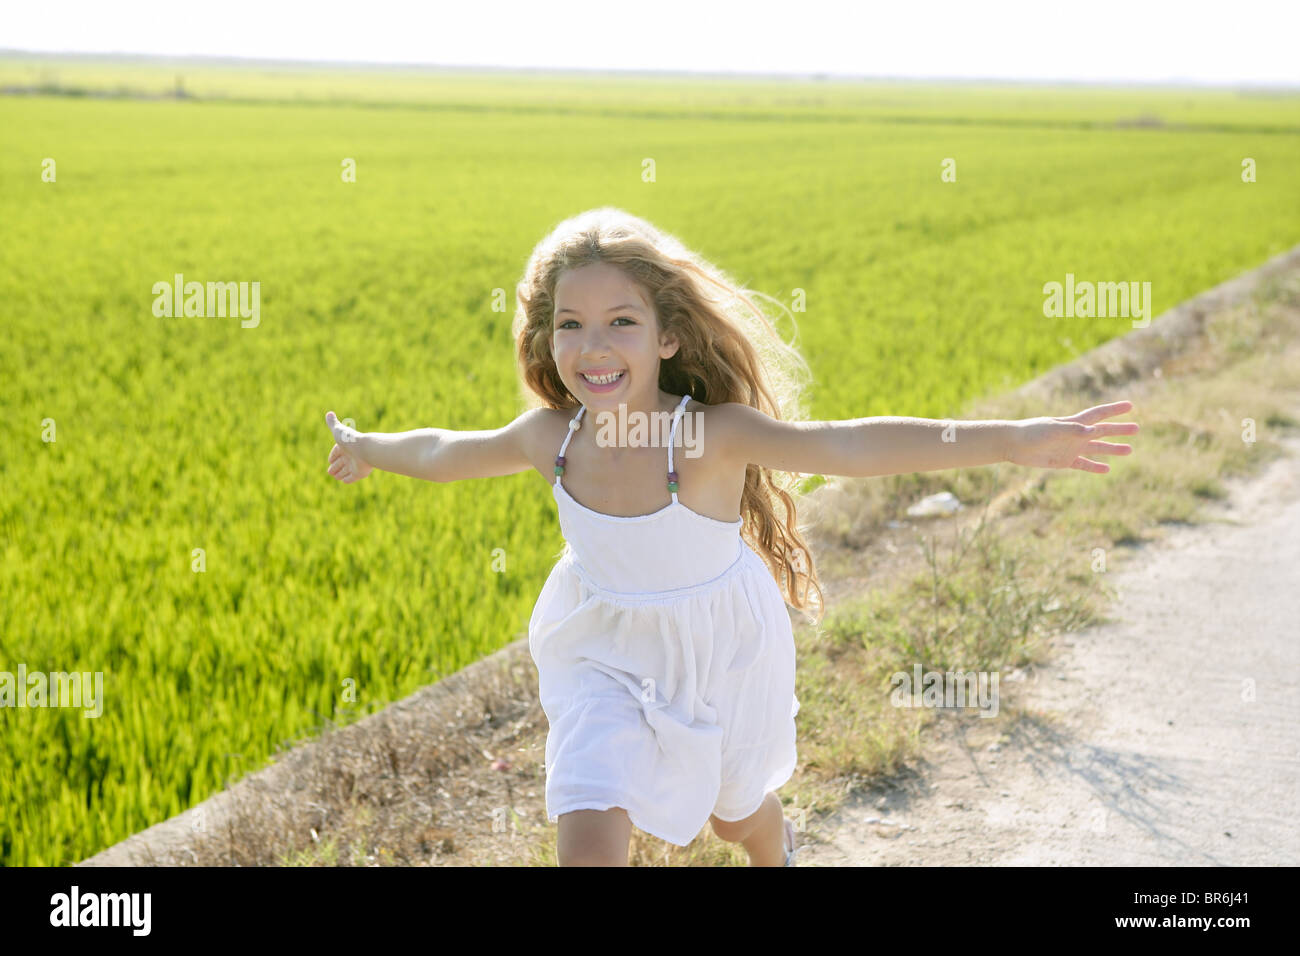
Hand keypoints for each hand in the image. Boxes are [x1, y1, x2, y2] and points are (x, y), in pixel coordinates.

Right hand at [325, 411, 372, 483]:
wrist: (365, 450)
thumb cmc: (350, 440)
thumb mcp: (338, 431)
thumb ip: (333, 423)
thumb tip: (329, 413)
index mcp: (345, 447)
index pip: (337, 452)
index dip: (333, 455)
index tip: (330, 460)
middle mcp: (350, 456)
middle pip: (341, 463)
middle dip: (335, 466)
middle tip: (330, 471)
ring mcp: (355, 465)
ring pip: (345, 471)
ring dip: (340, 473)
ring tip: (335, 476)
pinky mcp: (359, 473)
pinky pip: (352, 478)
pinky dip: (347, 479)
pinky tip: (343, 480)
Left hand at [1006, 400, 1138, 472]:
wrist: (1013, 445)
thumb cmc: (1032, 433)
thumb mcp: (1053, 430)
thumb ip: (1073, 430)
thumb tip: (1095, 431)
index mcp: (1073, 423)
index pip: (1098, 414)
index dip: (1114, 410)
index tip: (1130, 405)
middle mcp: (1075, 435)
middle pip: (1102, 431)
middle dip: (1119, 430)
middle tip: (1137, 429)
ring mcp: (1070, 448)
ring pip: (1096, 448)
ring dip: (1112, 448)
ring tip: (1129, 450)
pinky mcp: (1063, 461)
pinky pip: (1083, 464)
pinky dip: (1095, 466)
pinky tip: (1107, 469)